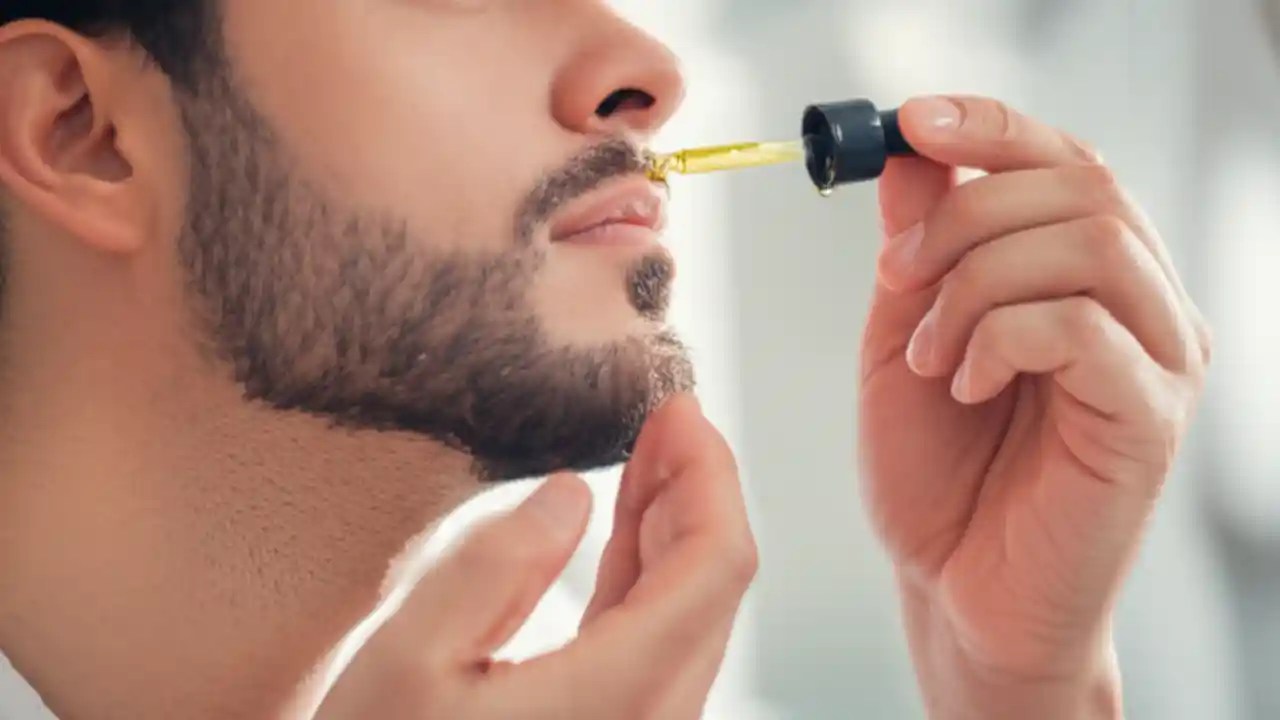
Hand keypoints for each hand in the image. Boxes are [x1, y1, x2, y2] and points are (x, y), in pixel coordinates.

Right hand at [314, 395, 756, 719]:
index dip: (709, 474)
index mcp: (616, 696)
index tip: (679, 408)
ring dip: (674, 524)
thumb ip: (492, 568)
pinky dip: (647, 572)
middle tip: (665, 415)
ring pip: (689, 612)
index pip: (714, 565)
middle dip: (698, 487)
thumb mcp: (406, 663)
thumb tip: (572, 495)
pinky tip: (621, 527)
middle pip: (714, 584)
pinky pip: (655, 641)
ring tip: (647, 452)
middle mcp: (651, 719)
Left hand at [859, 96, 1209, 717]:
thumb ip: (916, 247)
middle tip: (896, 273)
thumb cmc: (936, 471)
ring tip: (926, 351)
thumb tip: (913, 150)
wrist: (955, 590)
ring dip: (976, 280)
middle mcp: (1141, 305)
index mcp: (1088, 276)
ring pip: (1089, 241)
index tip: (912, 121)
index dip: (994, 124)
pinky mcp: (1151, 417)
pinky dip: (999, 335)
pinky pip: (1082, 325)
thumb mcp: (903, 336)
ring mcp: (1157, 359)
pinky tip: (963, 383)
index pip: (1068, 161)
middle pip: (1083, 184)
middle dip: (965, 212)